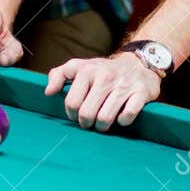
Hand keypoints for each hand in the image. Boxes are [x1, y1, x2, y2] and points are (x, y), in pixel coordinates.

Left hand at [45, 53, 160, 130]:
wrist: (139, 63)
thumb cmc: (104, 70)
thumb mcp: (80, 66)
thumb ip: (59, 75)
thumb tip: (48, 92)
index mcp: (87, 70)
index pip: (72, 102)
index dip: (71, 114)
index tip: (76, 114)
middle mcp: (105, 76)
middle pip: (87, 114)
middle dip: (86, 123)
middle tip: (89, 122)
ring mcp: (123, 85)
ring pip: (105, 118)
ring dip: (101, 127)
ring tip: (102, 124)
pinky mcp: (140, 93)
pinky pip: (127, 115)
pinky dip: (123, 121)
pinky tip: (121, 118)